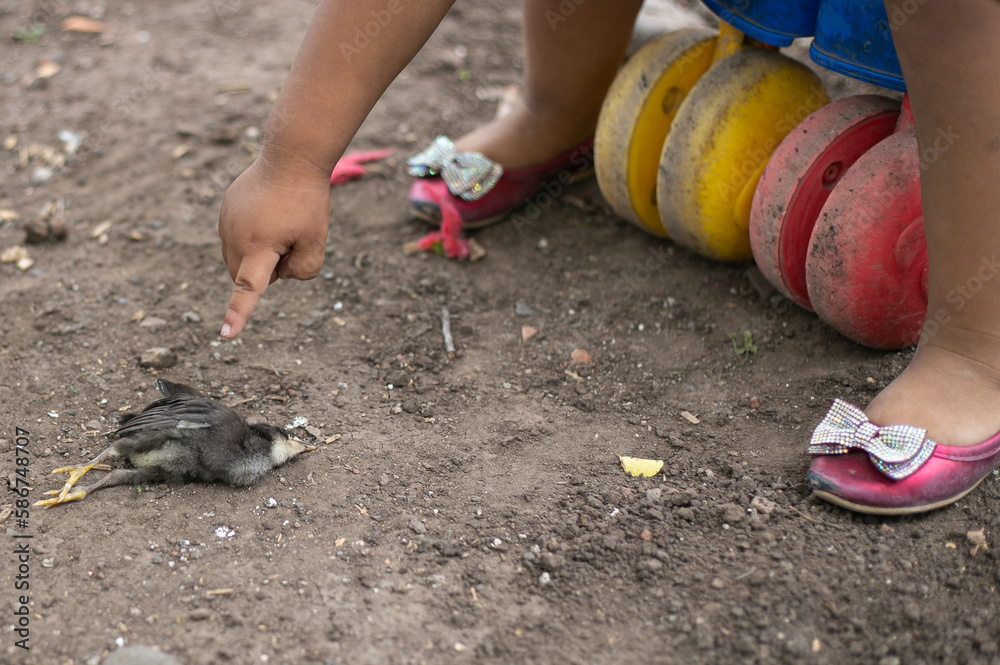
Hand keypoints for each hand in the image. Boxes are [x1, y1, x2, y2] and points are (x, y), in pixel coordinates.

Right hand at [218, 156, 330, 337]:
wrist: (291, 157)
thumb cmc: (307, 201)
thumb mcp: (317, 241)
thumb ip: (303, 271)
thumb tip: (277, 275)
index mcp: (258, 247)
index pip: (248, 289)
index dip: (238, 314)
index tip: (225, 335)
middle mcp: (234, 237)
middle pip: (244, 276)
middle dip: (267, 270)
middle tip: (291, 241)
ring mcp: (225, 222)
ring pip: (239, 258)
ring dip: (259, 253)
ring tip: (280, 223)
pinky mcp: (225, 210)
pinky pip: (236, 237)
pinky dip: (253, 236)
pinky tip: (270, 212)